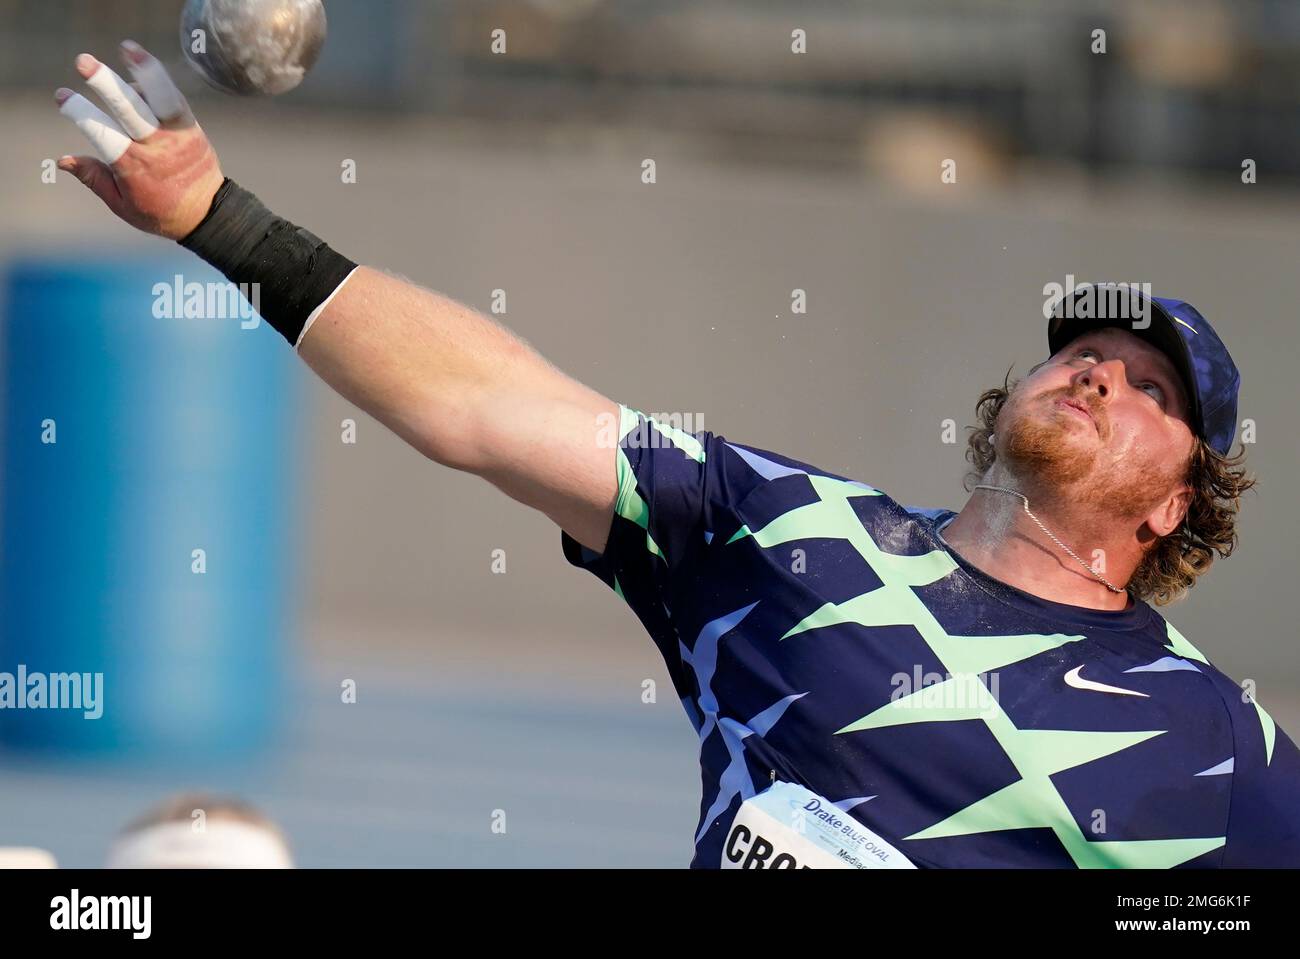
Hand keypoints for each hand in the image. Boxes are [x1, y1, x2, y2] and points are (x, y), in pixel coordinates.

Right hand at [55, 39, 224, 240]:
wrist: (209, 214)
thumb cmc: (160, 212)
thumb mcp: (123, 205)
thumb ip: (94, 179)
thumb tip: (62, 160)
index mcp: (134, 166)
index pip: (103, 133)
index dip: (81, 113)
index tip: (62, 96)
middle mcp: (156, 147)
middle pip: (130, 110)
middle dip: (105, 84)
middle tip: (82, 62)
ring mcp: (176, 135)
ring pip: (160, 98)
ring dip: (143, 71)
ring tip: (126, 48)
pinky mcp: (192, 127)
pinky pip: (174, 98)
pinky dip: (157, 79)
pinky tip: (138, 62)